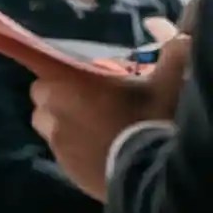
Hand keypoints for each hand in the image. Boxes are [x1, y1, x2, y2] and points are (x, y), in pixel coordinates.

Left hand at [30, 33, 191, 200]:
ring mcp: (55, 141)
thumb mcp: (165, 85)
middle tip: (88, 98)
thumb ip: (169, 57)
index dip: (40, 60)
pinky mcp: (63, 167)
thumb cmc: (150, 121)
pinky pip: (60, 150)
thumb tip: (175, 37)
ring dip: (61, 120)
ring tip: (91, 125)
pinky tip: (97, 149)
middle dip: (58, 94)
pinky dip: (72, 147)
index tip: (47, 61)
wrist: (148, 176)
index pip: (37, 61)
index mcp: (67, 83)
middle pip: (42, 94)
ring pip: (47, 124)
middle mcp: (52, 110)